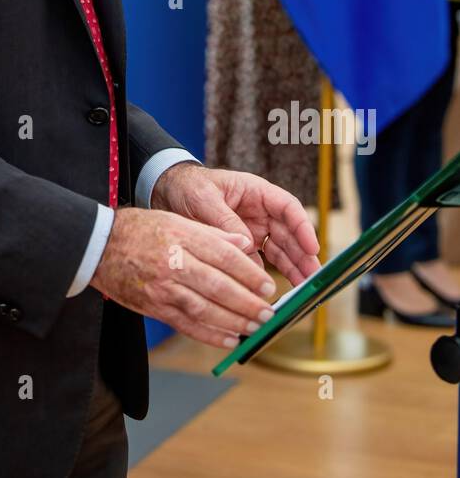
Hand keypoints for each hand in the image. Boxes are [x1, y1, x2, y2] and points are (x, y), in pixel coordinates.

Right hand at [90, 207, 281, 348]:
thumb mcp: (176, 220)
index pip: (224, 257)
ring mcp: (163, 288)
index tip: (268, 285)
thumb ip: (212, 234)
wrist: (98, 246)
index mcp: (182, 236)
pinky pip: (186, 324)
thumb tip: (245, 245)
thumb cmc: (139, 230)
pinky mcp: (154, 307)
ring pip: (206, 309)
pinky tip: (229, 338)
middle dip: (248, 303)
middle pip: (219, 286)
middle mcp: (174, 262)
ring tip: (255, 326)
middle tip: (268, 312)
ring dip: (234, 321)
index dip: (250, 274)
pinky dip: (210, 334)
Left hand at [151, 163, 320, 287]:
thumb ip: (226, 221)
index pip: (287, 208)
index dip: (303, 227)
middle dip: (302, 255)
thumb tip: (247, 247)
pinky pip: (260, 260)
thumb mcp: (204, 199)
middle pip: (288, 233)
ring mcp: (253, 228)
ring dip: (291, 268)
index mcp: (255, 192)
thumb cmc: (187, 187)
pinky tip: (273, 290)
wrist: (166, 193)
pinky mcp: (243, 245)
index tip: (311, 247)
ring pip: (279, 249)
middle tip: (311, 278)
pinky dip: (266, 275)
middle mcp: (259, 211)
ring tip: (302, 288)